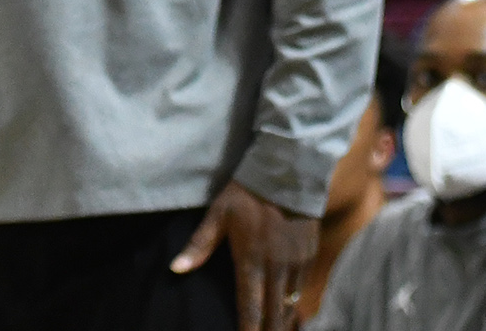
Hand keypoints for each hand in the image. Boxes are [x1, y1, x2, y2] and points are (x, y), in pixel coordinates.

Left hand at [171, 181, 316, 330]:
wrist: (288, 170)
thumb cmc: (247, 193)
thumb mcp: (219, 214)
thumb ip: (200, 244)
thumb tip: (176, 268)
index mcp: (251, 259)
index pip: (249, 307)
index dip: (248, 330)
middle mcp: (276, 266)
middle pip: (273, 313)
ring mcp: (296, 262)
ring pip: (290, 304)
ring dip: (282, 322)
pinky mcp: (309, 255)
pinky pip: (303, 289)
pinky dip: (296, 305)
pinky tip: (290, 316)